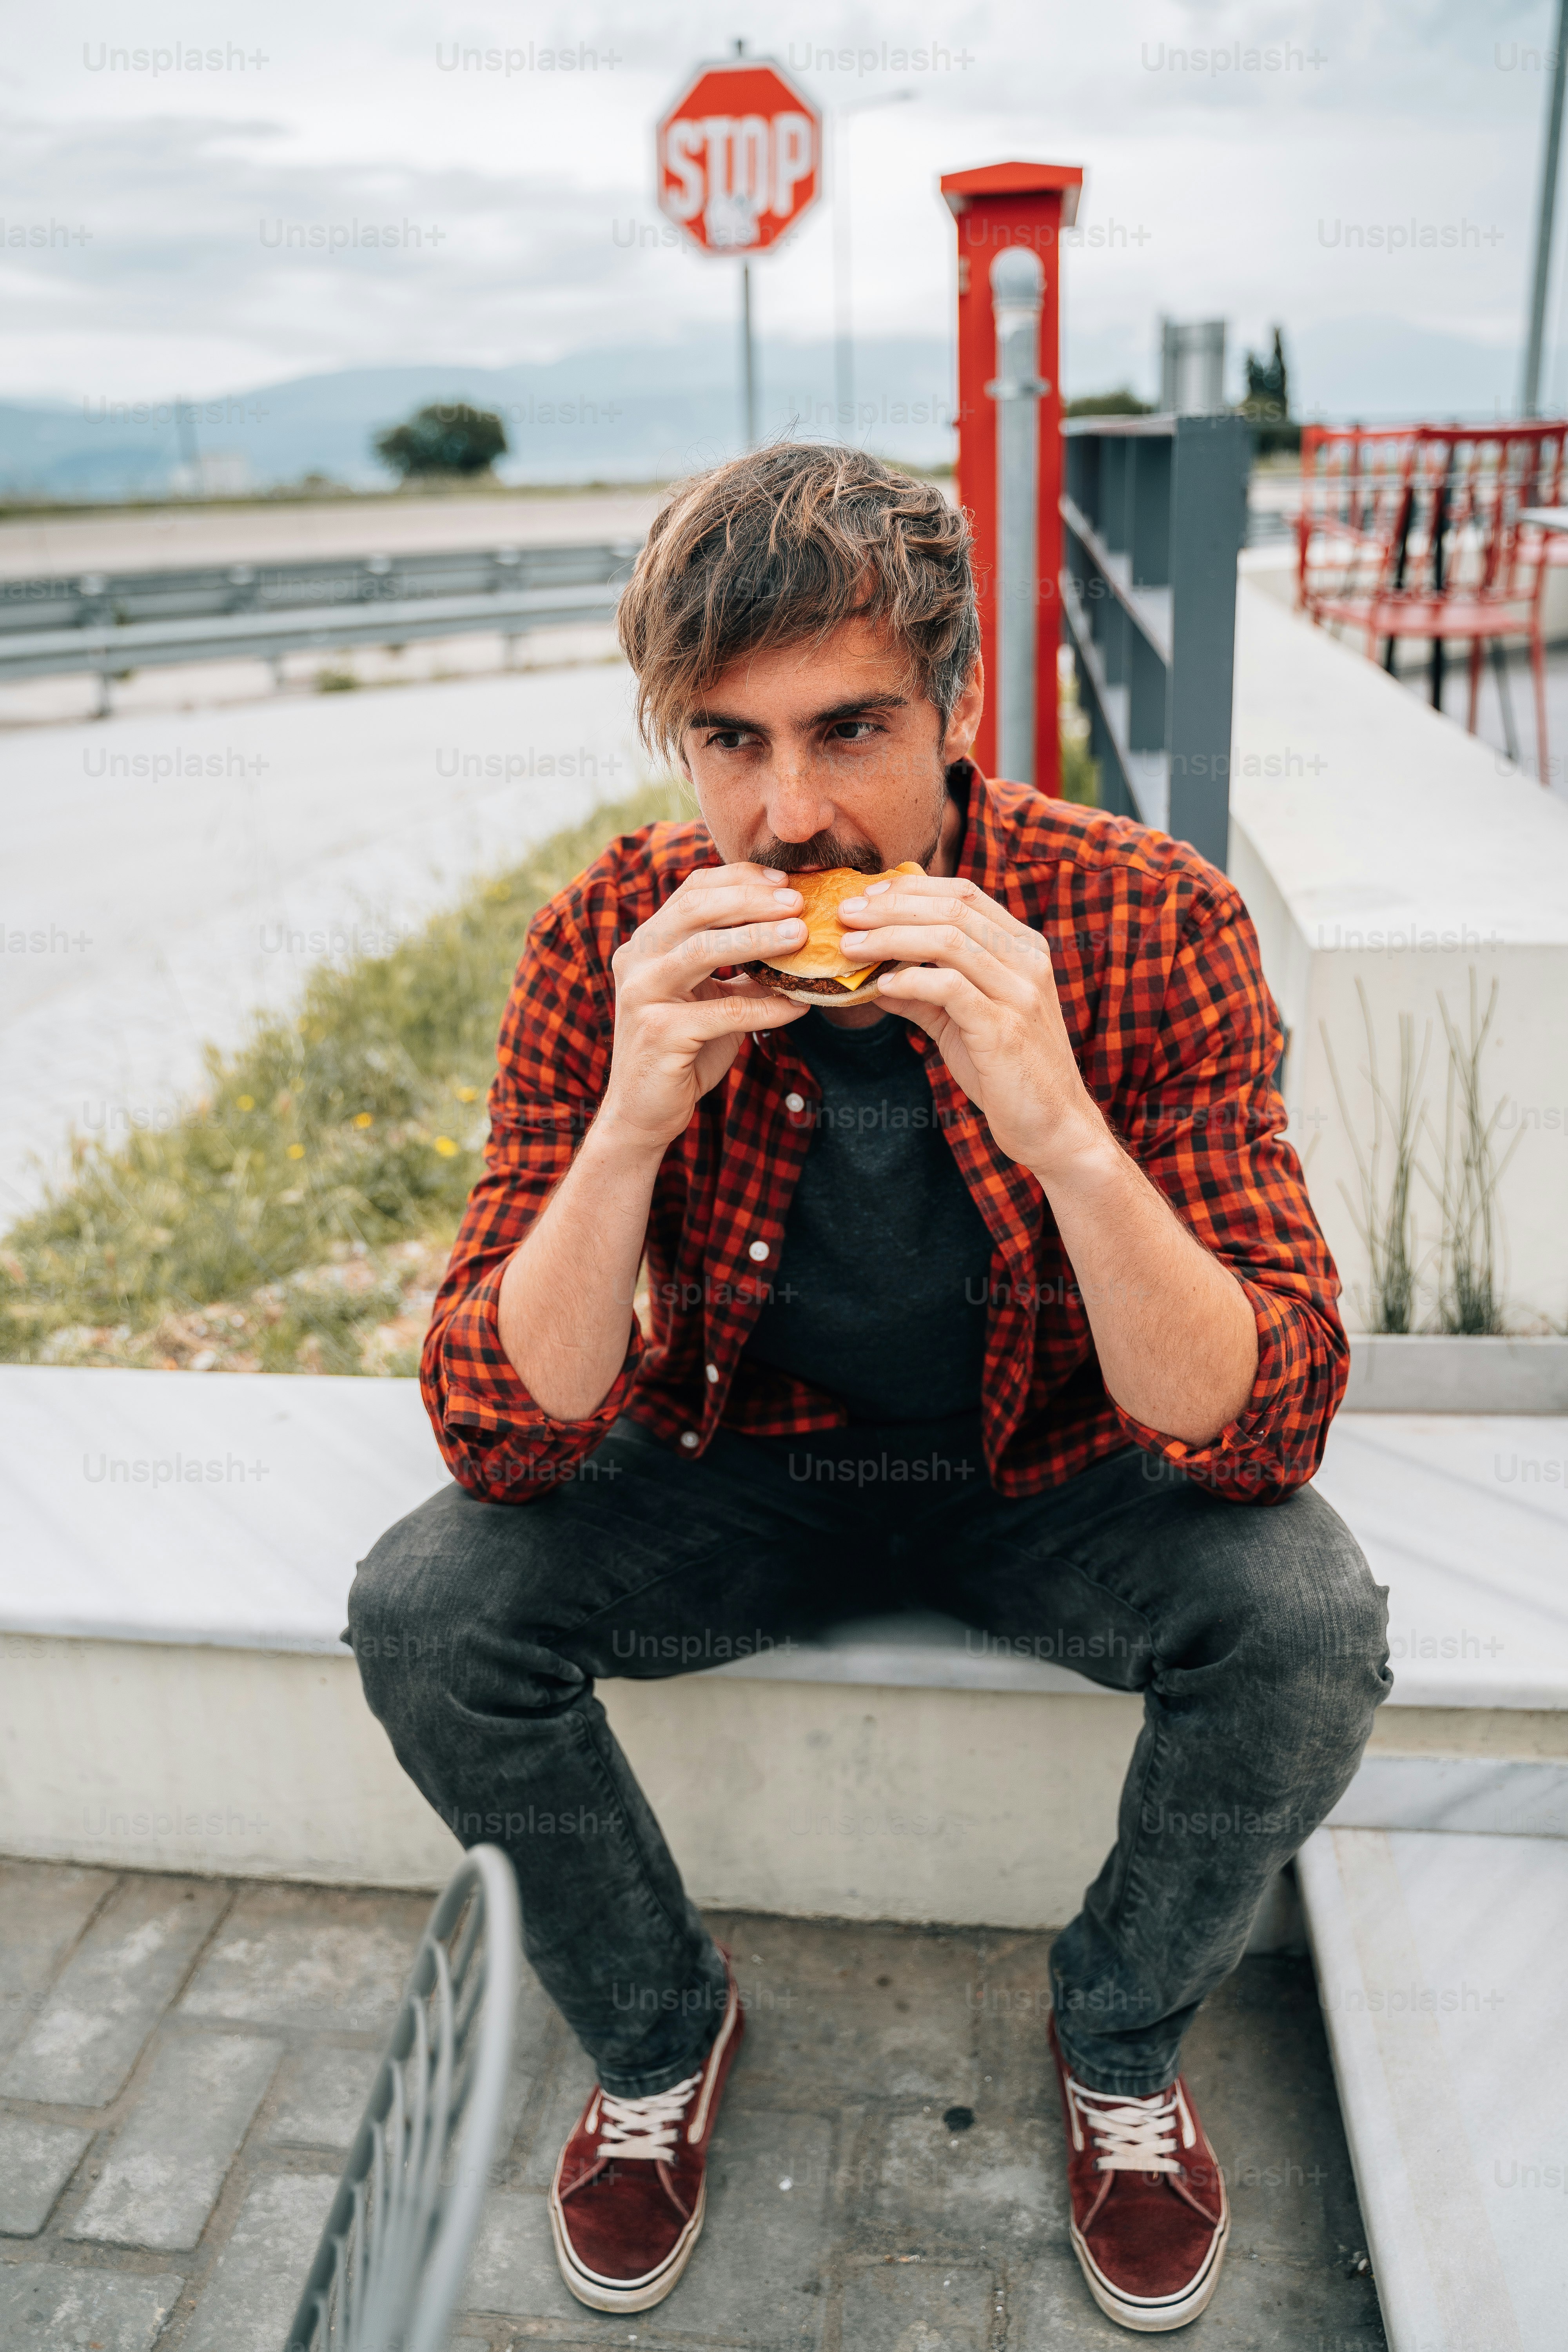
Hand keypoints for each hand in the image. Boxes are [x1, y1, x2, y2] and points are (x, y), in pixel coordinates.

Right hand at [600, 864, 808, 1153]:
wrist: (644, 1110)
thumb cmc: (683, 1049)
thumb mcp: (712, 997)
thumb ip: (741, 966)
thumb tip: (796, 936)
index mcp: (648, 942)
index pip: (693, 891)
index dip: (740, 880)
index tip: (785, 882)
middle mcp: (637, 959)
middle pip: (696, 908)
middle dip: (751, 899)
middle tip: (798, 902)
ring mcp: (643, 993)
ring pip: (703, 949)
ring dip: (758, 939)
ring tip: (800, 937)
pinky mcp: (659, 1032)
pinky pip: (723, 1011)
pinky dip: (765, 1007)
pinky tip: (797, 1006)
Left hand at [837, 873, 1108, 1178]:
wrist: (1053, 1126)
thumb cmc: (1006, 1071)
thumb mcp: (963, 1021)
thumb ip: (925, 993)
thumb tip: (874, 975)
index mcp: (1022, 947)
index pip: (965, 893)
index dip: (912, 888)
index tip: (867, 895)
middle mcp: (1027, 960)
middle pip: (952, 909)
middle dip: (891, 907)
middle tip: (845, 914)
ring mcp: (1020, 992)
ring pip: (948, 941)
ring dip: (890, 938)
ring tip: (851, 946)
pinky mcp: (1004, 1028)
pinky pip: (950, 988)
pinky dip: (911, 981)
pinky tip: (882, 986)